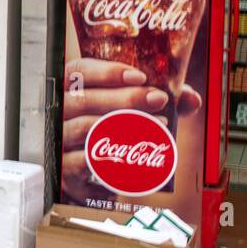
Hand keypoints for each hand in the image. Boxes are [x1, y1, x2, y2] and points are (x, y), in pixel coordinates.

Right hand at [61, 57, 201, 169]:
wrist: (82, 175)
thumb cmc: (106, 132)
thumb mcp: (127, 110)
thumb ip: (155, 100)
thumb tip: (190, 98)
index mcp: (66, 89)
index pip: (79, 72)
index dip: (107, 72)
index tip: (140, 76)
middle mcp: (56, 111)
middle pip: (83, 99)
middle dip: (125, 98)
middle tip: (159, 99)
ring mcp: (57, 139)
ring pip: (85, 128)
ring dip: (125, 125)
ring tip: (158, 124)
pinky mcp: (63, 168)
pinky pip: (86, 160)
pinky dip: (115, 155)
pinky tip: (140, 153)